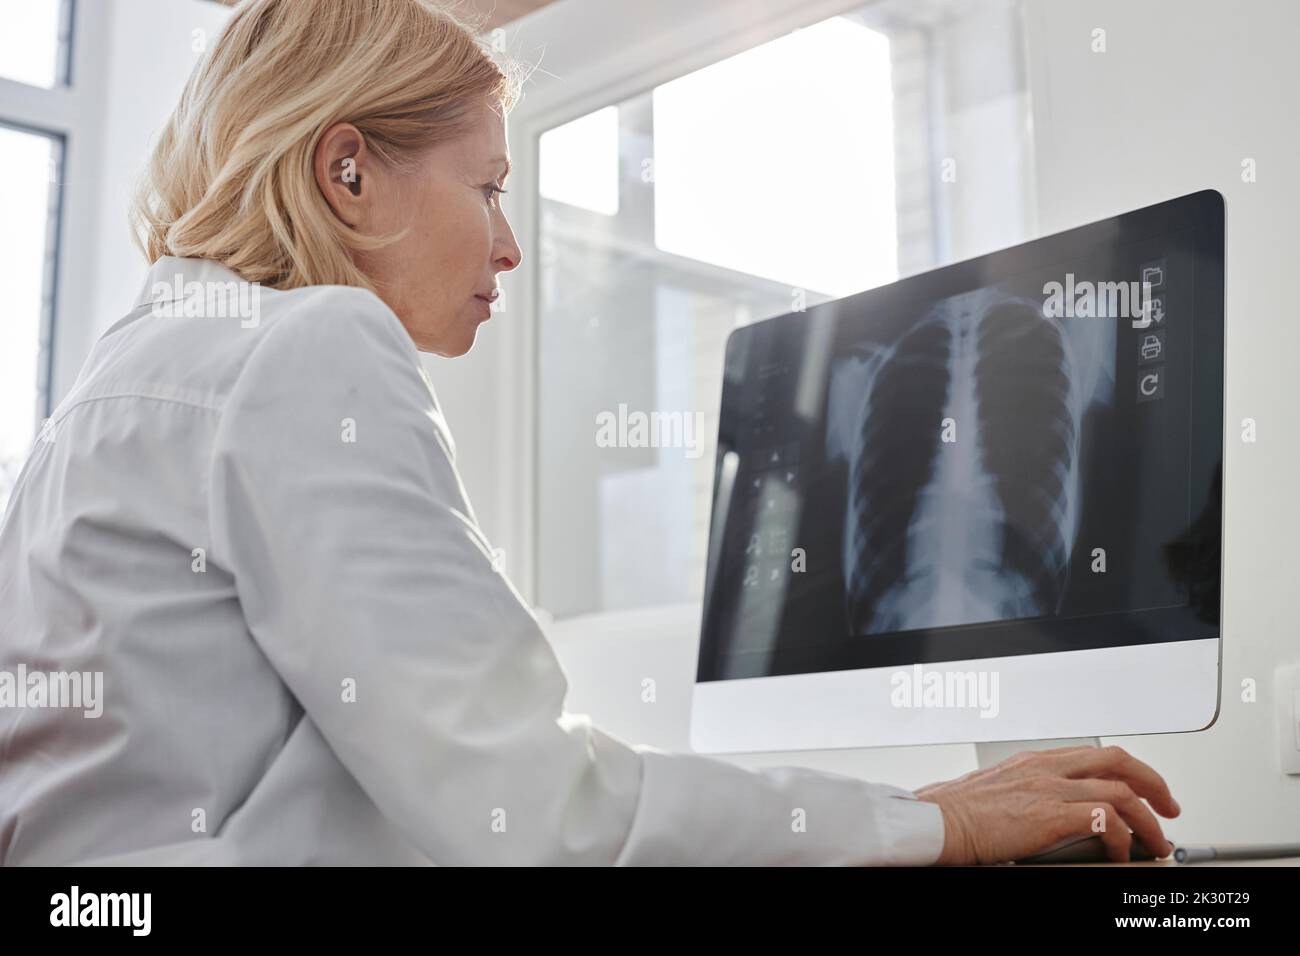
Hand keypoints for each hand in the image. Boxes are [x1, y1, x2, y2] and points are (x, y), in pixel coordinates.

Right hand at [914, 745, 1180, 864]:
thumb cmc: (956, 811)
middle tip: (1169, 808)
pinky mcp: (1049, 816)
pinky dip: (1123, 837)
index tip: (1144, 790)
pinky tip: (1121, 852)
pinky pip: (1105, 820)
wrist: (936, 821)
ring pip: (1121, 792)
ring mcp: (1049, 789)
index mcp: (1035, 761)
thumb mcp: (998, 790)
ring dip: (1148, 820)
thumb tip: (1052, 811)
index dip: (1130, 770)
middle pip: (1119, 761)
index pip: (1096, 754)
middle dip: (1154, 784)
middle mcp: (1046, 768)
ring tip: (1156, 842)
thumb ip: (1029, 792)